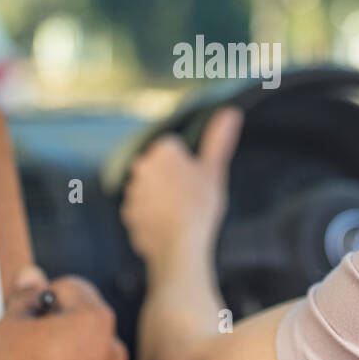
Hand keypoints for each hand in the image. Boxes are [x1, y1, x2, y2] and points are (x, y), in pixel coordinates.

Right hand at [0, 268, 127, 359]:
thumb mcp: (10, 329)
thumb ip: (24, 298)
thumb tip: (31, 277)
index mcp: (96, 319)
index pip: (70, 287)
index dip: (42, 298)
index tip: (25, 316)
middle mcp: (113, 348)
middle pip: (81, 323)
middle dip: (55, 330)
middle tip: (24, 347)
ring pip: (86, 358)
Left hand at [120, 107, 242, 270]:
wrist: (180, 246)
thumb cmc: (199, 207)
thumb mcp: (214, 170)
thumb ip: (219, 139)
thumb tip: (230, 113)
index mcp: (162, 151)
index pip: (173, 149)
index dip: (187, 164)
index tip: (195, 180)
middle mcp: (142, 167)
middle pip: (160, 168)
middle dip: (172, 179)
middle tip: (190, 197)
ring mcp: (132, 191)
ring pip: (151, 189)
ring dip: (161, 197)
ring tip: (179, 213)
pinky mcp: (128, 213)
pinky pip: (142, 210)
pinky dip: (152, 216)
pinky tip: (168, 225)